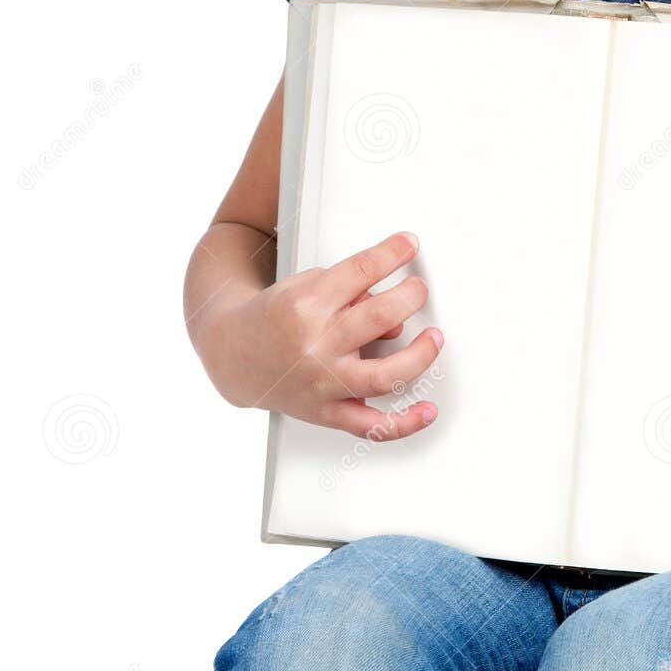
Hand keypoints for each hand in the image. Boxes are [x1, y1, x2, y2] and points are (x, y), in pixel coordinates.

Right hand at [210, 229, 442, 439]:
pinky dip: (404, 423)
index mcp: (306, 306)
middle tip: (419, 290)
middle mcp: (315, 346)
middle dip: (410, 296)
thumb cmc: (275, 317)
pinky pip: (371, 426)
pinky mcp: (327, 412)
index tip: (410, 244)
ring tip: (434, 337)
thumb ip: (350, 292)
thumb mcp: (304, 286)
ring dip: (420, 355)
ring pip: (384, 375)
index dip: (393, 253)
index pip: (361, 270)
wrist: (236, 356)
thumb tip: (396, 312)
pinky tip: (427, 411)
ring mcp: (322, 383)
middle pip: (379, 317)